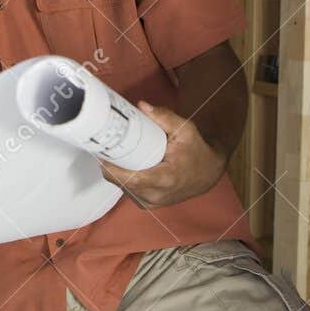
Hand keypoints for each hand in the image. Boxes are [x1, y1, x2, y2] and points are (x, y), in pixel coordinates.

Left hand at [100, 103, 226, 208]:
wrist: (208, 173)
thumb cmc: (196, 151)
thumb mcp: (186, 130)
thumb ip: (165, 117)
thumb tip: (141, 106)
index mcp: (166, 179)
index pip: (131, 179)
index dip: (112, 168)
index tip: (102, 154)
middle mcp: (157, 195)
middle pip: (121, 182)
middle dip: (109, 166)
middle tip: (104, 147)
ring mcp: (151, 202)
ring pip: (122, 187)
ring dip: (115, 172)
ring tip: (111, 154)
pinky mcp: (148, 204)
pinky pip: (128, 191)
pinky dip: (122, 178)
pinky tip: (120, 165)